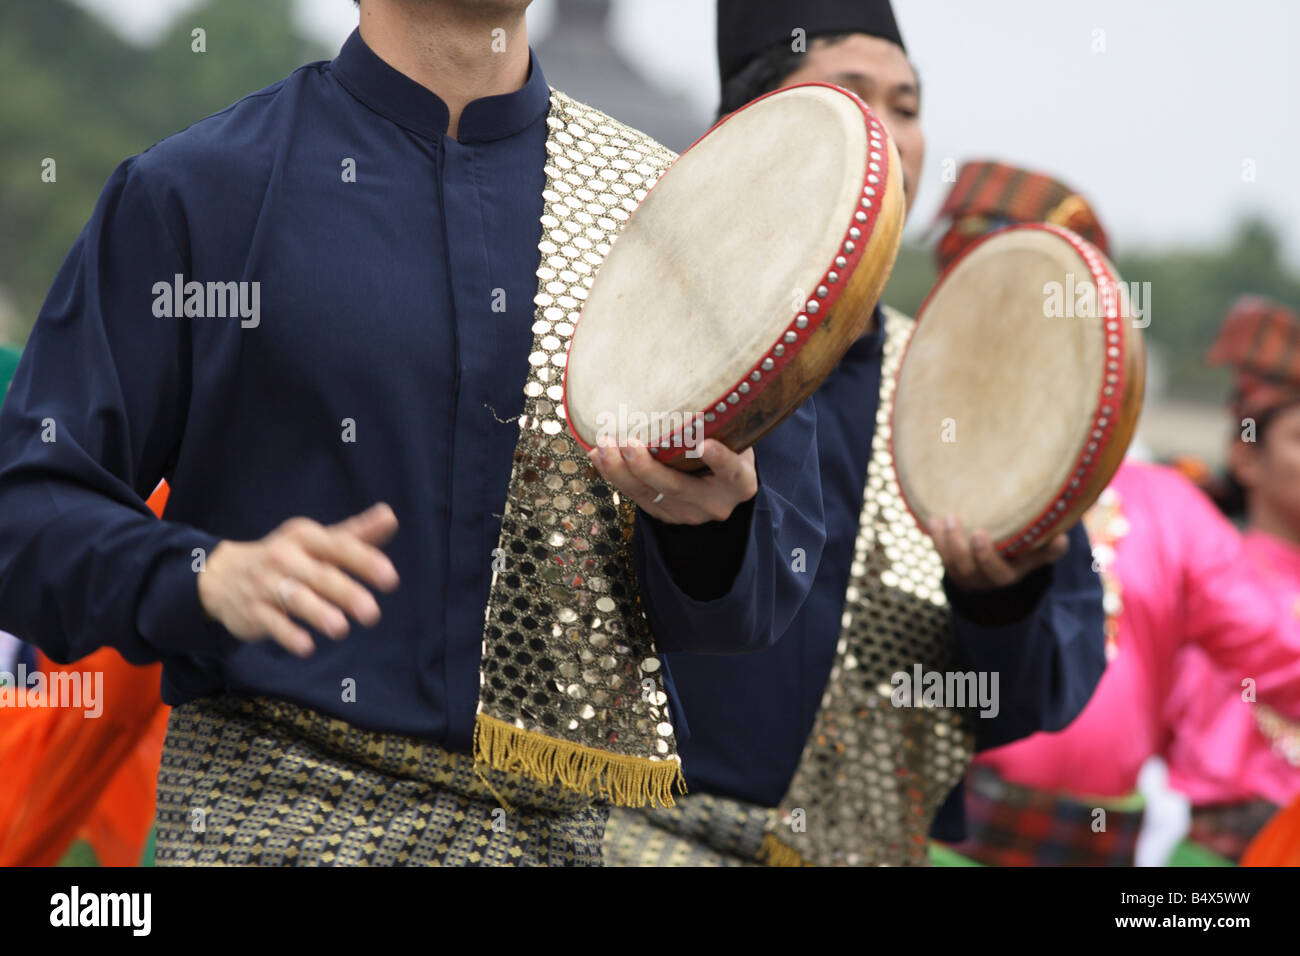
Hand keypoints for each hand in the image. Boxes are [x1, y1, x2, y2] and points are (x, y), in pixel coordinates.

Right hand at [197, 503, 399, 657]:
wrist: (222, 574)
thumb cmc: (286, 557)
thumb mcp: (317, 541)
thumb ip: (356, 534)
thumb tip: (391, 516)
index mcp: (306, 538)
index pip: (339, 547)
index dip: (364, 561)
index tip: (390, 579)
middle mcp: (285, 557)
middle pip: (320, 575)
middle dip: (346, 593)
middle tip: (372, 613)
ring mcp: (265, 585)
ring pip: (295, 598)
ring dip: (318, 613)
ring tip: (341, 628)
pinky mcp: (252, 611)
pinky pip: (271, 623)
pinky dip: (288, 635)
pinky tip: (307, 647)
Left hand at [587, 437, 756, 524]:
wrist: (724, 486)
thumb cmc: (730, 447)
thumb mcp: (736, 437)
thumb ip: (720, 422)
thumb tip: (693, 382)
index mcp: (740, 483)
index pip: (732, 472)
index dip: (719, 460)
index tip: (705, 443)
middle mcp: (714, 503)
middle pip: (677, 488)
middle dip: (648, 468)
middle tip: (629, 443)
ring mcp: (687, 513)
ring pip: (649, 495)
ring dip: (621, 471)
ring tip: (604, 445)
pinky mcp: (664, 515)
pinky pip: (636, 497)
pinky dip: (614, 475)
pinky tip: (599, 455)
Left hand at [929, 515, 1067, 591]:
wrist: (995, 572)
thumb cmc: (1020, 558)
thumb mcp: (1035, 558)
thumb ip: (1049, 551)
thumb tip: (1063, 537)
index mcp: (1004, 576)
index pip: (993, 570)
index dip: (984, 555)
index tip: (979, 534)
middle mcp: (980, 577)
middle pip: (965, 566)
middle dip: (957, 544)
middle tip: (954, 518)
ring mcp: (962, 571)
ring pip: (948, 560)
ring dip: (943, 539)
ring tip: (943, 517)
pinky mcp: (949, 562)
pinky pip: (938, 552)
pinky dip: (934, 536)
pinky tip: (932, 519)